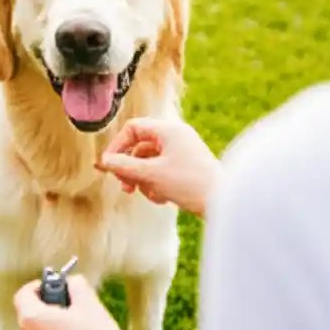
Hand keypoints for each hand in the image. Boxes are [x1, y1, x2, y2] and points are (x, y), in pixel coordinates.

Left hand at [14, 276, 138, 329]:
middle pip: (31, 313)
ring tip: (81, 324)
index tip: (58, 285)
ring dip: (54, 323)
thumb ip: (76, 285)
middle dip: (49, 303)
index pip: (23, 294)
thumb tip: (72, 282)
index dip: (40, 285)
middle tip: (73, 302)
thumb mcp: (90, 304)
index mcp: (32, 320)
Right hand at [97, 118, 219, 216]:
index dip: (118, 146)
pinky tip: (162, 199)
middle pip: (140, 147)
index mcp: (169, 130)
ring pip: (150, 162)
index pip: (133, 128)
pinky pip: (163, 171)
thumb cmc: (189, 184)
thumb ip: (124, 167)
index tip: (109, 166)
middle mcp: (176, 137)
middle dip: (130, 168)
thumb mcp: (150, 175)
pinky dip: (157, 184)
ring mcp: (183, 152)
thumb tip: (104, 161)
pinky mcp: (188, 168)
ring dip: (144, 179)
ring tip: (148, 195)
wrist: (224, 201)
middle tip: (125, 187)